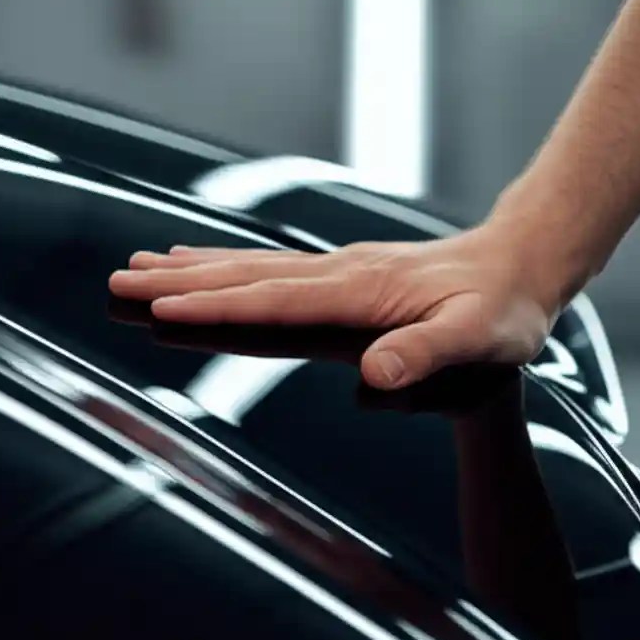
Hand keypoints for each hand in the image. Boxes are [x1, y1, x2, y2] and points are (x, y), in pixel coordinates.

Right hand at [108, 221, 579, 389]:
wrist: (521, 261)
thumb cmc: (502, 308)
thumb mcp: (477, 336)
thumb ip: (425, 353)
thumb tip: (376, 377)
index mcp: (359, 293)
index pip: (273, 300)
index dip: (217, 304)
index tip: (161, 304)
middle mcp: (338, 274)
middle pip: (244, 277)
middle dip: (179, 282)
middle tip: (118, 279)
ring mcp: (338, 270)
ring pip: (250, 267)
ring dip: (194, 268)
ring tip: (141, 265)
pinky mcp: (343, 273)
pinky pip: (271, 267)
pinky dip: (230, 265)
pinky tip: (208, 264)